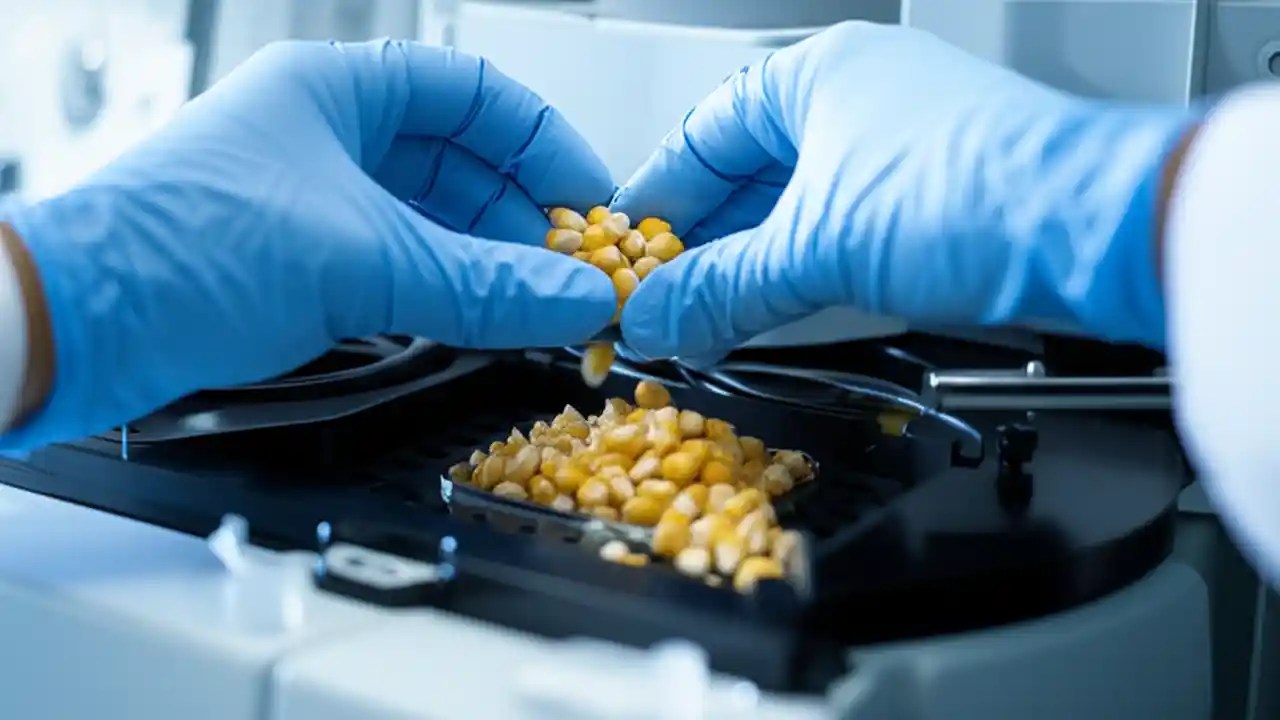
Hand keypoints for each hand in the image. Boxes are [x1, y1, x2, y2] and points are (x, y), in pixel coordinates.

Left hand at [2, 40, 615, 447]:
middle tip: (569, 264)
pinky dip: (444, 284)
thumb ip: (481, 284)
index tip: (588, 199)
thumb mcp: (360, 261)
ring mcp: (312, 195)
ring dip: (485, 254)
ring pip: (430, 213)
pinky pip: (398, 257)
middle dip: (521, 210)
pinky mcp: (299, 255)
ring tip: (534, 299)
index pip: (474, 94)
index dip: (543, 144)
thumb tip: (572, 297)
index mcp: (335, 88)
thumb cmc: (178, 251)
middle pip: (459, 156)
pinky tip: (477, 315)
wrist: (81, 325)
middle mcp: (326, 132)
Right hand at [612, 22, 1198, 361]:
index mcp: (821, 75)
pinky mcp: (930, 201)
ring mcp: (898, 148)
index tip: (626, 251)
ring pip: (794, 207)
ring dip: (749, 264)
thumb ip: (722, 289)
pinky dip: (799, 272)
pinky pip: (837, 232)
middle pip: (747, 174)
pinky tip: (775, 310)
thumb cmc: (979, 194)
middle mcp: (859, 100)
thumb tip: (656, 318)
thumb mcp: (817, 247)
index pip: (704, 134)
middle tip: (662, 298)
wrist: (1094, 233)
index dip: (657, 198)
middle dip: (702, 243)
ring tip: (707, 314)